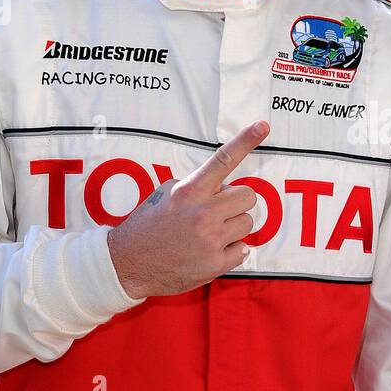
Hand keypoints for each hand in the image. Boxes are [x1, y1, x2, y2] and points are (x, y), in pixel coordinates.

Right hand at [107, 120, 269, 298]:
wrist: (128, 264)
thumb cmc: (148, 226)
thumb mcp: (166, 194)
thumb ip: (196, 186)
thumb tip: (224, 189)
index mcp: (189, 191)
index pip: (223, 160)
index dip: (246, 141)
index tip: (263, 125)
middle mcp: (203, 213)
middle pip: (248, 196)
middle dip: (236, 201)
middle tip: (218, 210)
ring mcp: (211, 240)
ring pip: (248, 223)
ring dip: (233, 226)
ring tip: (209, 233)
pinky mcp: (216, 264)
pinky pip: (244, 250)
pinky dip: (231, 250)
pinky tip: (210, 251)